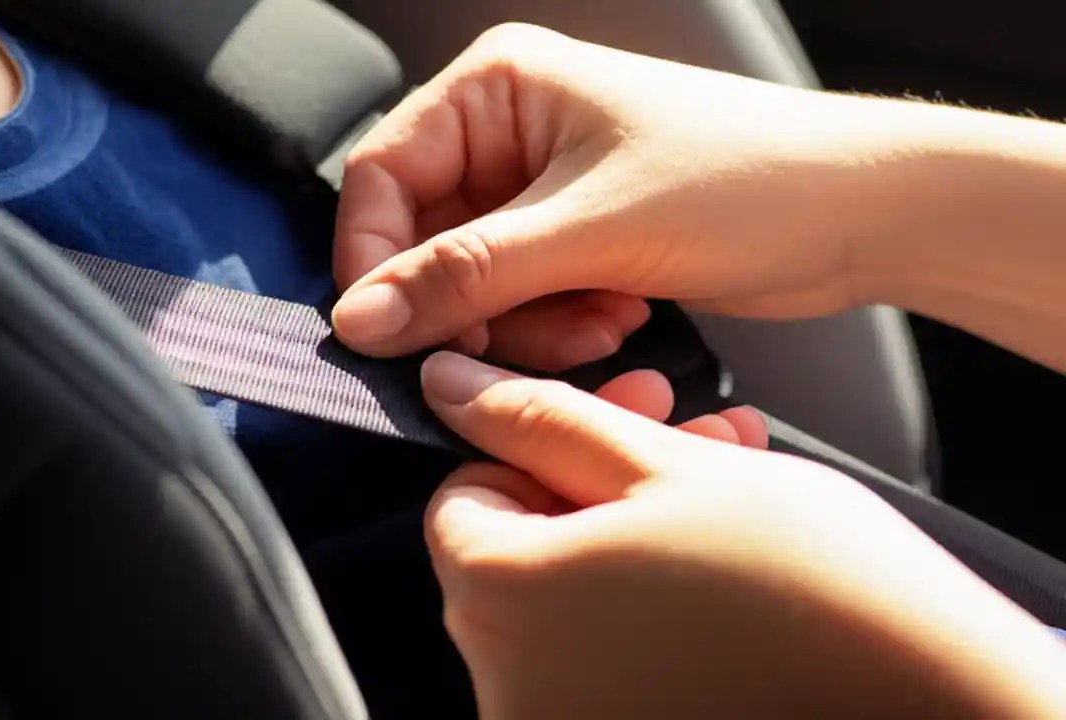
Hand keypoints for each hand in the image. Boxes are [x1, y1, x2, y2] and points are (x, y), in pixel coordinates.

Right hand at [332, 23, 877, 365]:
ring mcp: (543, 187)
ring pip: (473, 281)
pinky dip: (555, 325)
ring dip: (522, 323)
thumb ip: (466, 275)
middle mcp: (510, 130)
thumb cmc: (746, 180)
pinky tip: (617, 316)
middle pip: (424, 238)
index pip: (382, 177)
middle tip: (514, 338)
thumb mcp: (592, 230)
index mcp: (499, 88)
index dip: (376, 261)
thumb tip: (361, 319)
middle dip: (471, 303)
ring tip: (598, 321)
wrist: (860, 213)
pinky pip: (523, 299)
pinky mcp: (577, 237)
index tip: (389, 334)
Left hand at [418, 351, 1065, 717]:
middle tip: (677, 440)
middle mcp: (510, 685)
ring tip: (719, 489)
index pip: (460, 502)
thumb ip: (539, 417)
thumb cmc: (807, 582)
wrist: (933, 703)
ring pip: (569, 599)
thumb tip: (449, 382)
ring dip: (632, 530)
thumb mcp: (661, 465)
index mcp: (503, 602)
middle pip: (517, 551)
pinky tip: (718, 562)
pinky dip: (645, 603)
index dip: (536, 450)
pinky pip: (602, 659)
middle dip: (597, 479)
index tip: (609, 426)